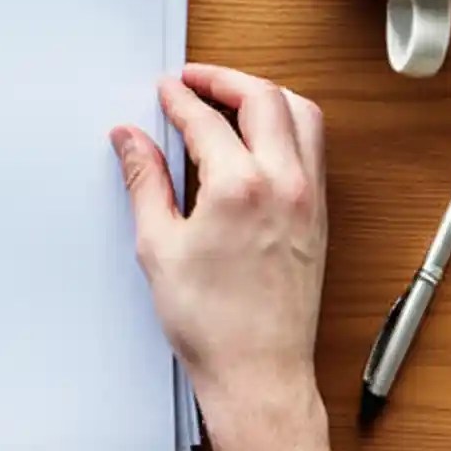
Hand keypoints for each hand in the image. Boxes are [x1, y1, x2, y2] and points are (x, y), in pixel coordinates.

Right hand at [110, 64, 329, 450]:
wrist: (258, 371)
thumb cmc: (212, 323)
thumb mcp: (158, 244)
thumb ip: (145, 181)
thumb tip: (131, 140)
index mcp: (240, 188)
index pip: (206, 119)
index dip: (179, 98)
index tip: (164, 92)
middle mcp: (285, 184)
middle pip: (264, 98)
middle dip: (225, 79)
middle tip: (194, 79)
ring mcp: (309, 198)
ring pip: (302, 115)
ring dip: (265, 94)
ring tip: (230, 96)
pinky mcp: (319, 216)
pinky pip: (313, 147)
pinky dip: (287, 125)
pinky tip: (259, 136)